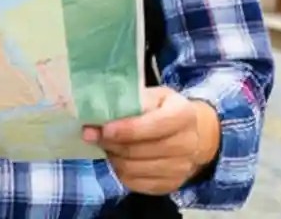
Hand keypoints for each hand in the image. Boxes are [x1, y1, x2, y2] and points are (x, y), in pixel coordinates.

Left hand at [84, 87, 219, 194]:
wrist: (188, 134)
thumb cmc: (163, 110)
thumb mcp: (151, 96)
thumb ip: (128, 101)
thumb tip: (96, 112)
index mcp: (183, 115)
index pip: (154, 126)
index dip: (126, 130)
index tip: (104, 129)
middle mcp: (186, 144)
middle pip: (140, 150)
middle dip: (111, 143)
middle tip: (92, 135)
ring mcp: (181, 168)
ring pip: (134, 168)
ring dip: (113, 157)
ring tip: (106, 145)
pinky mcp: (170, 185)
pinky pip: (135, 183)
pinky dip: (120, 171)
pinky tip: (117, 158)